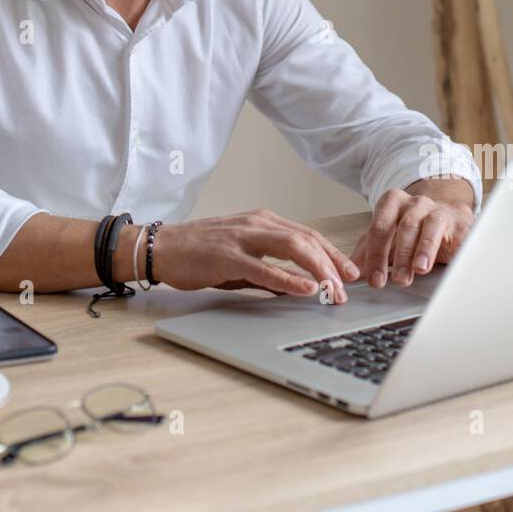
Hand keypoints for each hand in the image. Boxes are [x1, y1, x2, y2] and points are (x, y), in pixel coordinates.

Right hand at [153, 209, 361, 302]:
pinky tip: (306, 289)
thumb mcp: (241, 258)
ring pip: (293, 247)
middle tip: (348, 287)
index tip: (350, 272)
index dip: (333, 253)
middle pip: (307, 238)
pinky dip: (289, 279)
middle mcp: (256, 223)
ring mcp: (243, 237)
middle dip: (332, 263)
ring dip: (319, 269)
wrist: (162, 247)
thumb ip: (268, 268)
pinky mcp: (228, 256)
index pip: (307, 234)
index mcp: (262, 222)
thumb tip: (296, 287)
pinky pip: (265, 267)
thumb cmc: (199, 253)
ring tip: (334, 290)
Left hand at [350, 185, 475, 288]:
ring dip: (424, 249)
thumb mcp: (388, 236)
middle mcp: (416, 203)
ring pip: (430, 226)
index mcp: (393, 202)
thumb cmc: (413, 229)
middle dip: (400, 255)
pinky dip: (456, 249)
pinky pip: (459, 235)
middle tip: (398, 280)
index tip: (375, 279)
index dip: (376, 254)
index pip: (380, 227)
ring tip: (419, 269)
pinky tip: (452, 262)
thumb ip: (368, 250)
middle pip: (405, 226)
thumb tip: (352, 270)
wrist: (447, 215)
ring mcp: (440, 211)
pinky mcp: (461, 224)